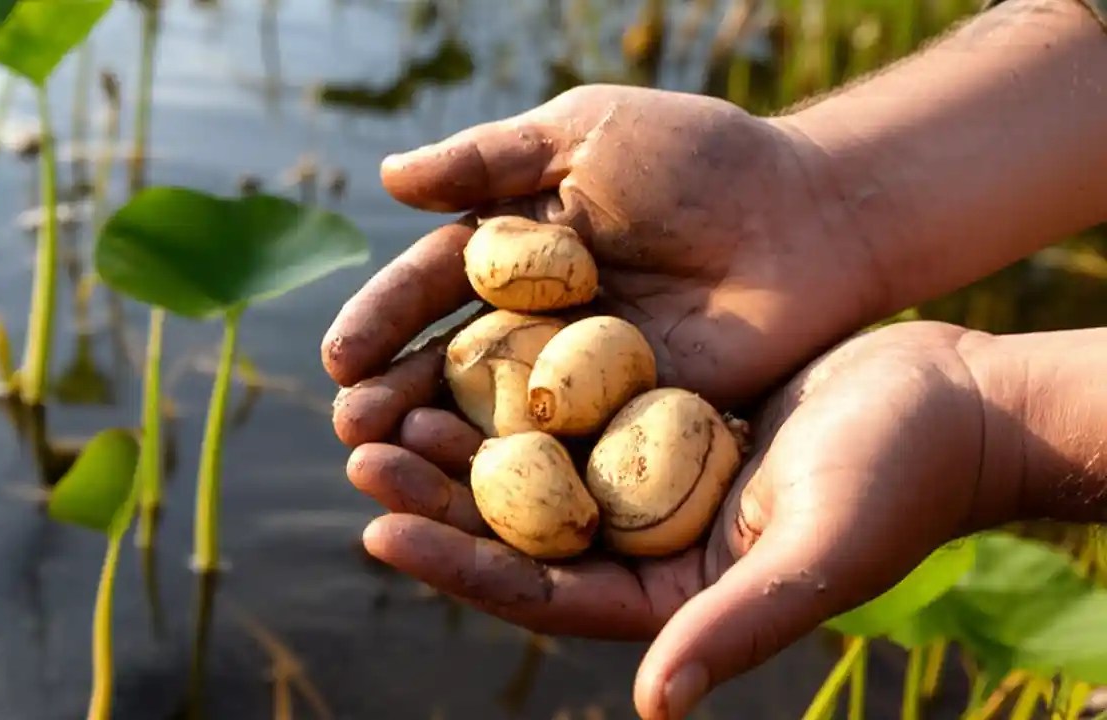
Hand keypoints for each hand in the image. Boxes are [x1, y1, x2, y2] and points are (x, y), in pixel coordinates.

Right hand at [322, 84, 886, 435]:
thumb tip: (387, 179)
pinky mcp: (631, 422)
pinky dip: (521, 474)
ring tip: (385, 466)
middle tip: (351, 428)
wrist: (809, 216)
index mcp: (516, 250)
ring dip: (439, 444)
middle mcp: (539, 319)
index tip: (341, 357)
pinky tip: (475, 495)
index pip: (434, 289)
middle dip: (397, 396)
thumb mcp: (583, 136)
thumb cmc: (699, 160)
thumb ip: (488, 160)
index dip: (385, 321)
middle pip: (452, 364)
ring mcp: (583, 376)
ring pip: (497, 416)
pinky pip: (567, 452)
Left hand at [347, 321, 1018, 718]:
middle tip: (361, 453)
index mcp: (669, 596)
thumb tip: (655, 707)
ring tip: (387, 404)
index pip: (542, 594)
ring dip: (463, 438)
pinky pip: (573, 403)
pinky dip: (519, 386)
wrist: (946, 403)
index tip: (380, 527)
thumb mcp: (816, 557)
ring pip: (534, 464)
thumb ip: (734, 627)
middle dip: (438, 495)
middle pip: (519, 529)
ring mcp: (648, 479)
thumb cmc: (895, 484)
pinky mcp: (659, 418)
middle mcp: (647, 543)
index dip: (458, 565)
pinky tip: (465, 350)